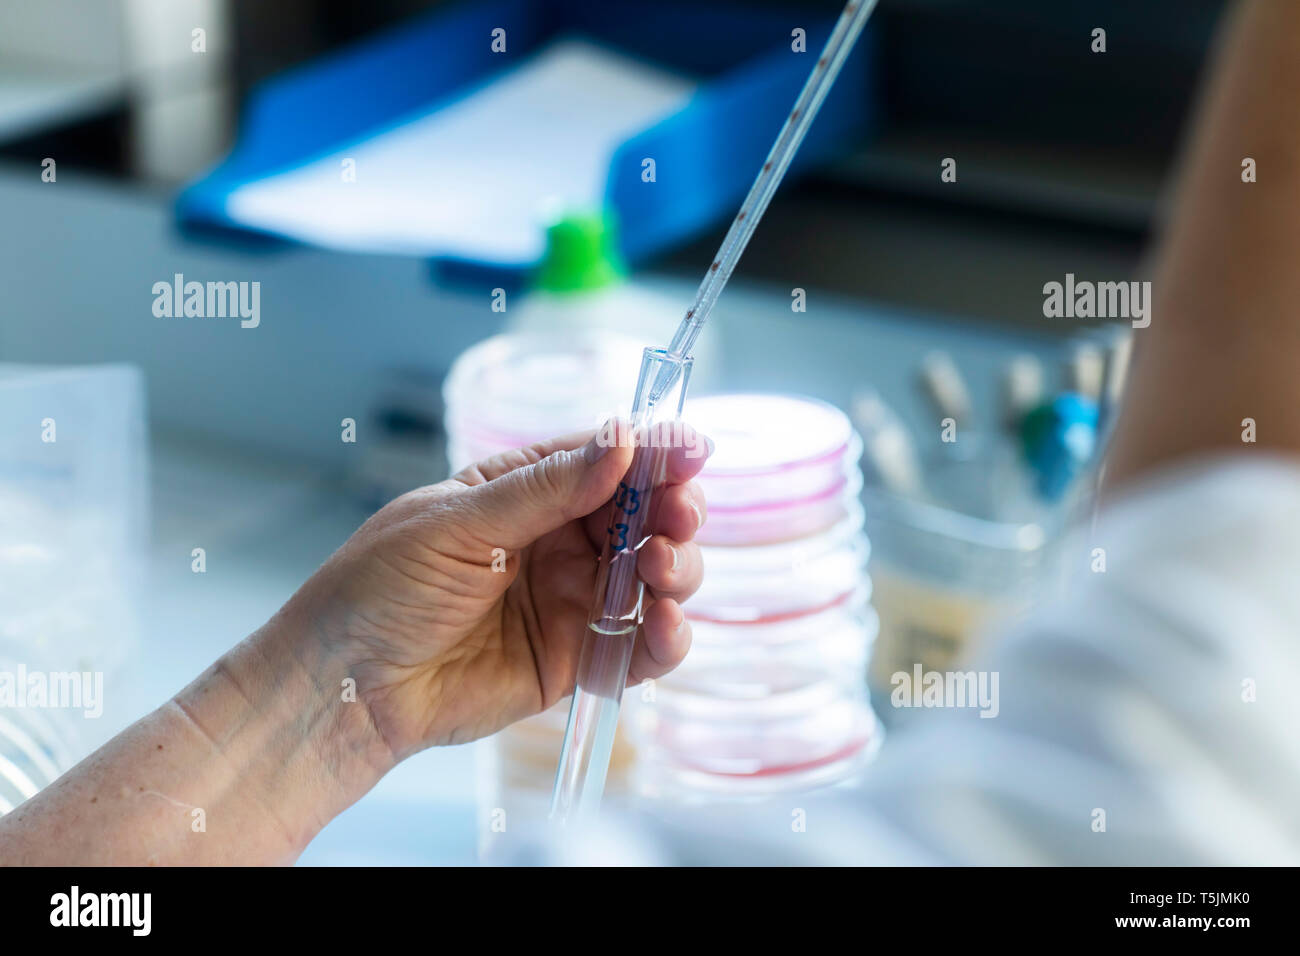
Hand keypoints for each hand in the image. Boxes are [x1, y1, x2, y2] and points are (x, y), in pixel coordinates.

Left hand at [290, 423, 711, 760]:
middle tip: (677, 518)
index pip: (606, 459)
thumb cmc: (381, 587)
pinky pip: (641, 646)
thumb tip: (621, 438)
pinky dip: (668, 637)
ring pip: (657, 576)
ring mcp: (573, 599)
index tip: (692, 450)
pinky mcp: (579, 660)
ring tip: (661, 571)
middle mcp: (560, 540)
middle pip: (645, 515)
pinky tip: (664, 626)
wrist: (347, 687)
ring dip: (679, 569)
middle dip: (674, 511)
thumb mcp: (458, 522)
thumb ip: (545, 488)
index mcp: (527, 489)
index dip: (654, 452)